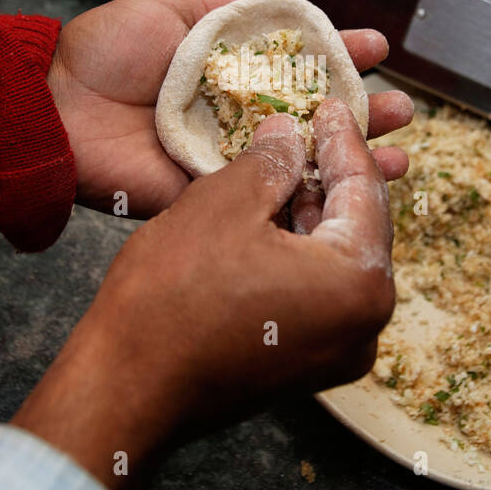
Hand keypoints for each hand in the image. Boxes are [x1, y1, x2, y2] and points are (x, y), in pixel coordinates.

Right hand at [11, 100, 394, 489]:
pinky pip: (314, 292)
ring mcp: (336, 353)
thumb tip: (290, 134)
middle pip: (358, 226)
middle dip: (329, 173)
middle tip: (309, 126)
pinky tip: (268, 216)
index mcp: (361, 283)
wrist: (124, 387)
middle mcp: (365, 326)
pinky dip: (296, 250)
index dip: (343, 136)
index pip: (366, 189)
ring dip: (310, 211)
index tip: (332, 101)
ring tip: (284, 164)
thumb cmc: (173, 296)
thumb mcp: (225, 203)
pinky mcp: (304, 367)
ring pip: (334, 260)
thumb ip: (271, 159)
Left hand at [46, 0, 412, 216]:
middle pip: (312, 117)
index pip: (298, 64)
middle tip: (400, 110)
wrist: (58, 108)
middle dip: (360, 113)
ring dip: (351, 161)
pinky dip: (310, 199)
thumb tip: (291, 9)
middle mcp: (235, 114)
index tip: (374, 49)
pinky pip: (267, 198)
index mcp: (228, 68)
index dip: (338, 56)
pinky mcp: (212, 196)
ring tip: (398, 154)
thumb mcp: (174, 6)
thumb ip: (233, 9)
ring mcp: (227, 157)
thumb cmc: (106, 52)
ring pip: (301, 161)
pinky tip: (350, 195)